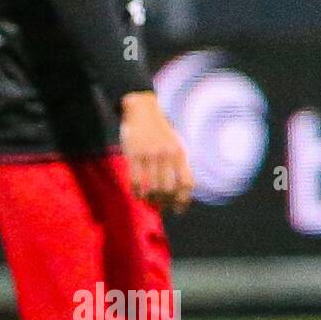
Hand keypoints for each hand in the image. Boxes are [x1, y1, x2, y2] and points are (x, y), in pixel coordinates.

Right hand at [119, 91, 194, 212]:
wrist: (141, 109)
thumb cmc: (160, 129)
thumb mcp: (175, 143)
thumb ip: (179, 163)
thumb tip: (182, 189)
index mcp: (180, 153)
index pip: (186, 183)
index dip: (183, 200)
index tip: (178, 210)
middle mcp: (167, 155)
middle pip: (169, 189)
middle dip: (165, 202)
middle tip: (160, 206)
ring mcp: (150, 155)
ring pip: (152, 187)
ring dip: (150, 199)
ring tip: (149, 201)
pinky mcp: (133, 154)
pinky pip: (136, 180)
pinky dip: (137, 191)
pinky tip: (137, 194)